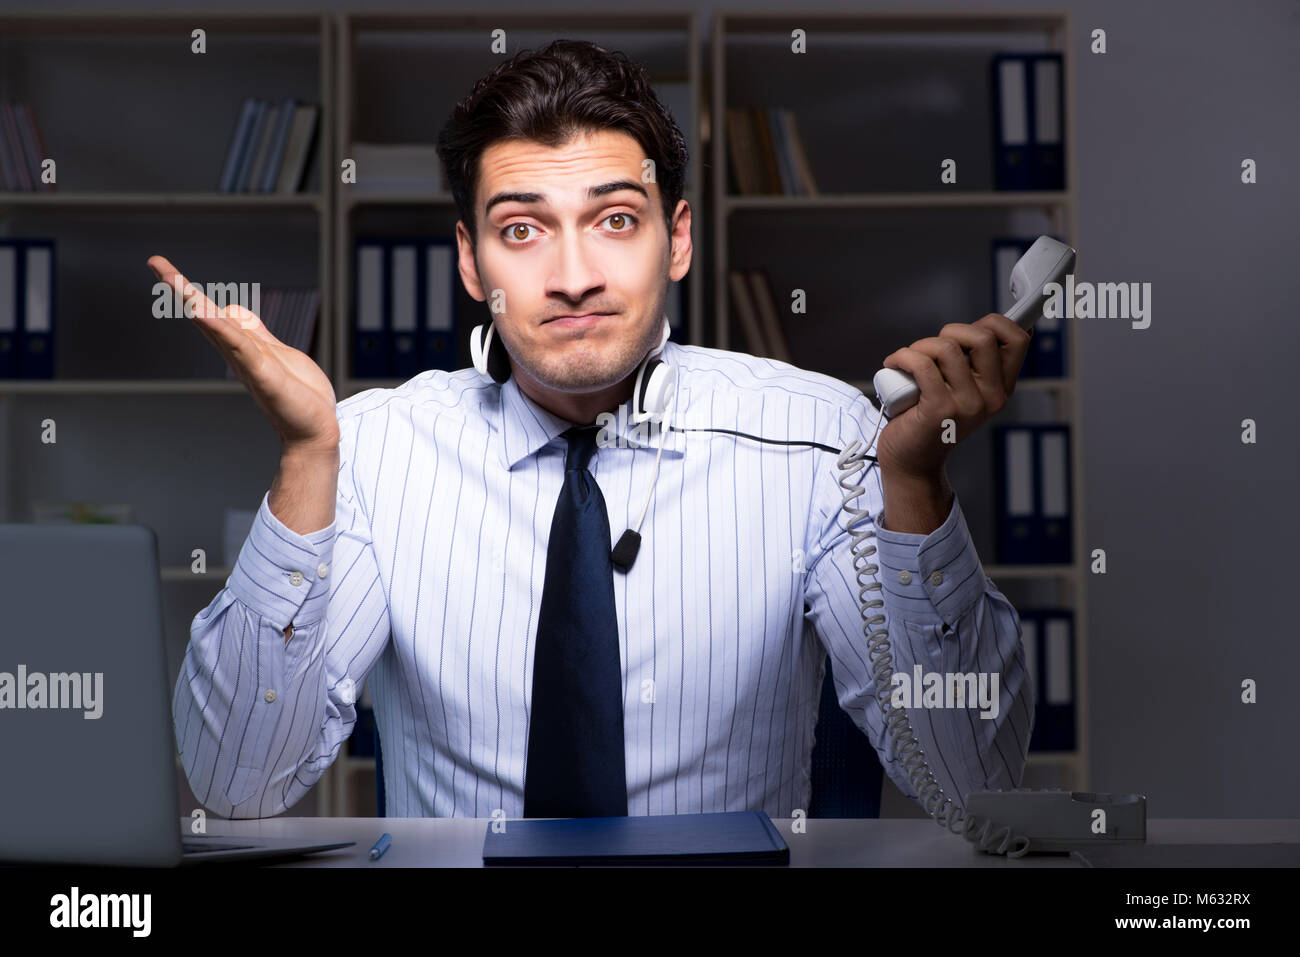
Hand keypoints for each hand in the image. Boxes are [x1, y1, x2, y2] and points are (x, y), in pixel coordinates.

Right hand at [148, 255, 338, 452]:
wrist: (314, 431)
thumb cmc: (299, 396)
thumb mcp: (275, 352)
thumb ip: (254, 332)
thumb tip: (231, 310)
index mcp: (242, 345)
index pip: (212, 311)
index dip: (189, 289)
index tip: (163, 267)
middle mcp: (238, 352)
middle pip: (205, 314)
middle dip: (180, 288)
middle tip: (155, 262)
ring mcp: (248, 362)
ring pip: (217, 326)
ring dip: (194, 301)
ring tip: (171, 279)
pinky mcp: (262, 372)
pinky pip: (239, 346)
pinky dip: (221, 328)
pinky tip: (204, 311)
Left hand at [875, 313, 1031, 479]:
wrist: (912, 461)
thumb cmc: (930, 417)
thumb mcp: (961, 389)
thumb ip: (973, 362)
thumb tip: (981, 325)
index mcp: (1001, 388)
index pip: (1018, 339)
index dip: (995, 322)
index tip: (971, 327)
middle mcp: (991, 397)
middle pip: (984, 337)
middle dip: (953, 330)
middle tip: (933, 347)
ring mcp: (967, 405)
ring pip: (947, 347)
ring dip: (921, 346)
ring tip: (909, 360)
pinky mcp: (940, 409)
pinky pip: (922, 364)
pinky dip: (903, 356)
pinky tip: (894, 364)